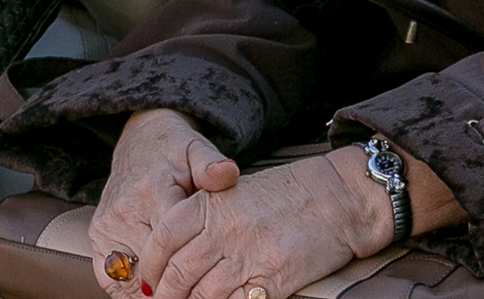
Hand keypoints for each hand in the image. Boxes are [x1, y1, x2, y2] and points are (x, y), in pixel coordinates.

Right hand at [90, 109, 239, 296]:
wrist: (139, 140)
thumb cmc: (173, 150)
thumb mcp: (197, 150)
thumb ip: (211, 165)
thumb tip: (227, 172)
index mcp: (152, 192)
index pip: (173, 247)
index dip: (193, 270)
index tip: (210, 280)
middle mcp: (124, 211)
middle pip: (153, 268)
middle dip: (176, 285)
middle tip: (199, 292)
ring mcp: (107, 225)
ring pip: (130, 279)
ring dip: (153, 290)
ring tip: (177, 292)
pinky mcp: (97, 234)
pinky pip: (110, 276)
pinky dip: (130, 289)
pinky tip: (151, 288)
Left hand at [136, 148, 382, 298]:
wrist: (335, 197)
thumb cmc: (285, 196)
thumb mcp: (234, 194)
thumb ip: (204, 221)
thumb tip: (175, 257)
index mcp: (209, 204)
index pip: (163, 239)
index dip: (149, 267)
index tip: (148, 283)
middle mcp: (223, 230)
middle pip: (178, 273)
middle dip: (165, 296)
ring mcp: (248, 256)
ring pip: (203, 296)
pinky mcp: (273, 279)